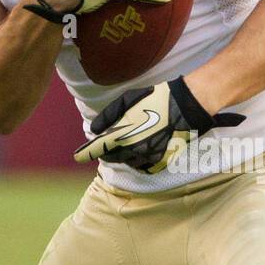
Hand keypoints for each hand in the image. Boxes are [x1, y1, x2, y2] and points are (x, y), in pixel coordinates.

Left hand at [73, 76, 245, 173]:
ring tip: (128, 144)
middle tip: (108, 146)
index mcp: (121, 133)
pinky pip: (144, 166)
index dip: (85, 153)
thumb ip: (109, 116)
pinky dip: (139, 161)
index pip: (98, 148)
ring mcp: (147, 157)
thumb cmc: (156, 98)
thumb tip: (94, 129)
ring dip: (124, 156)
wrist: (187, 106)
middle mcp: (132, 149)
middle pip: (112, 158)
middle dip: (108, 152)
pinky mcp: (160, 161)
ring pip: (128, 162)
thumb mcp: (128, 99)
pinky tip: (142, 150)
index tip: (78, 156)